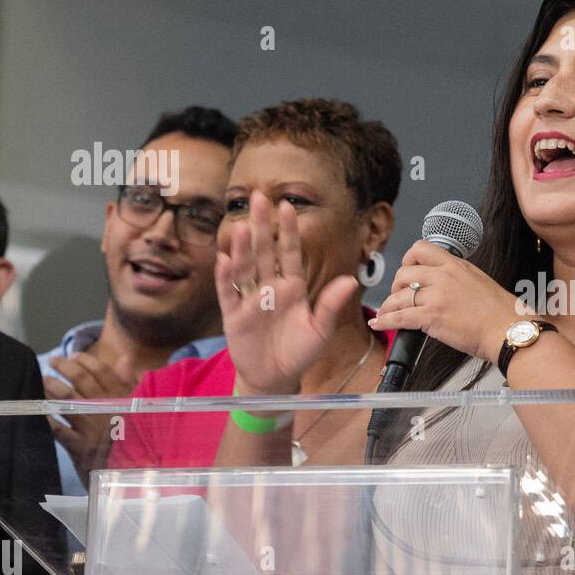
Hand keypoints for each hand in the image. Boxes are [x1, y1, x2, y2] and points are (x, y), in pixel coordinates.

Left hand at [45, 352, 136, 479]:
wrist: (134, 474)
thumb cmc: (136, 440)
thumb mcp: (140, 409)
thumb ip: (131, 382)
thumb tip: (125, 358)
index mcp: (123, 400)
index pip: (102, 372)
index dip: (86, 360)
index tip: (74, 355)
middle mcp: (107, 410)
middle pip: (81, 380)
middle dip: (64, 367)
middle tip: (53, 361)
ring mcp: (92, 428)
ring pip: (66, 400)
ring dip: (51, 387)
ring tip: (42, 380)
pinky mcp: (80, 447)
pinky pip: (57, 430)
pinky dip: (46, 419)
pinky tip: (38, 410)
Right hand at [216, 191, 358, 394]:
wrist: (277, 378)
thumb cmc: (300, 352)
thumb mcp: (320, 330)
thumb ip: (331, 304)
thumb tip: (350, 279)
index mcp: (292, 287)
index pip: (291, 252)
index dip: (289, 230)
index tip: (288, 205)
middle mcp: (270, 288)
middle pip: (265, 251)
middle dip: (263, 226)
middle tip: (258, 197)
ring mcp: (250, 299)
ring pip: (245, 267)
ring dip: (243, 247)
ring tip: (243, 225)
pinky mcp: (234, 315)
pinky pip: (228, 293)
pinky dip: (225, 276)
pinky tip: (224, 258)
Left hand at [370, 240, 524, 364]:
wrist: (508, 330)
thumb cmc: (501, 313)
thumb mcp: (480, 282)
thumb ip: (458, 279)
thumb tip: (444, 285)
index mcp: (456, 265)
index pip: (421, 249)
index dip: (408, 259)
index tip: (407, 271)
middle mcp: (444, 276)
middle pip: (405, 271)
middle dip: (397, 285)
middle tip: (399, 295)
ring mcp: (437, 295)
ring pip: (399, 295)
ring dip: (389, 305)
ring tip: (386, 312)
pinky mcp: (432, 316)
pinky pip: (399, 316)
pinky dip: (385, 320)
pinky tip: (380, 323)